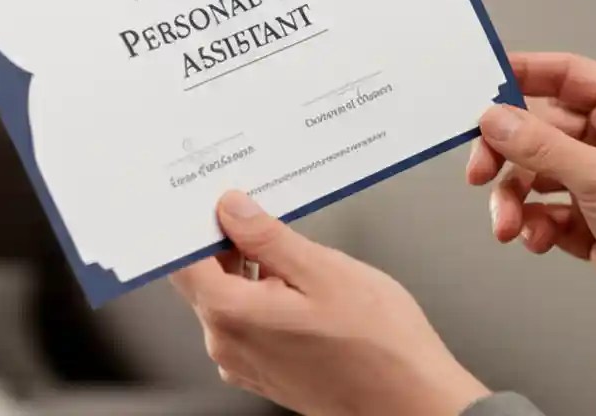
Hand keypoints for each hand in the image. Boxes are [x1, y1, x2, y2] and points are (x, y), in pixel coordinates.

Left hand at [171, 191, 489, 415]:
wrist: (413, 402)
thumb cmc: (379, 345)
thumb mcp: (324, 270)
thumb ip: (267, 238)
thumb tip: (231, 209)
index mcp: (233, 314)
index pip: (183, 259)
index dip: (195, 225)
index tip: (216, 200)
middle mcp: (227, 343)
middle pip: (205, 277)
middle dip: (229, 243)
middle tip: (266, 215)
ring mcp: (244, 361)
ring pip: (229, 297)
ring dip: (252, 270)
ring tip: (297, 256)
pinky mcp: (264, 370)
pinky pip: (248, 321)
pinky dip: (264, 297)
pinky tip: (301, 288)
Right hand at [468, 52, 595, 344]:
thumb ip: (540, 145)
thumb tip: (492, 117)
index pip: (564, 75)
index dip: (519, 74)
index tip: (476, 85)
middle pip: (537, 129)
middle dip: (506, 157)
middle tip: (477, 174)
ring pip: (534, 173)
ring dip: (514, 199)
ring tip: (509, 227)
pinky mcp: (589, 216)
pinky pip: (544, 208)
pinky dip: (533, 223)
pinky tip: (537, 240)